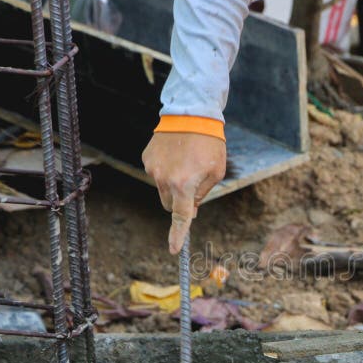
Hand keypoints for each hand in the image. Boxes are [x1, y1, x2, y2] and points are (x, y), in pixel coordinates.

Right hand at [142, 132, 225, 253]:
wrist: (191, 112)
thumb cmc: (210, 143)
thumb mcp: (216, 172)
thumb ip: (202, 193)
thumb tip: (191, 208)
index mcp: (183, 185)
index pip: (180, 217)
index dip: (177, 235)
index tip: (174, 250)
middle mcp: (164, 179)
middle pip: (168, 204)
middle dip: (179, 202)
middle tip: (193, 186)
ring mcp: (152, 168)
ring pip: (162, 189)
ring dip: (173, 184)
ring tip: (187, 163)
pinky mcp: (147, 158)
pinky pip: (156, 173)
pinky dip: (166, 170)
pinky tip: (177, 154)